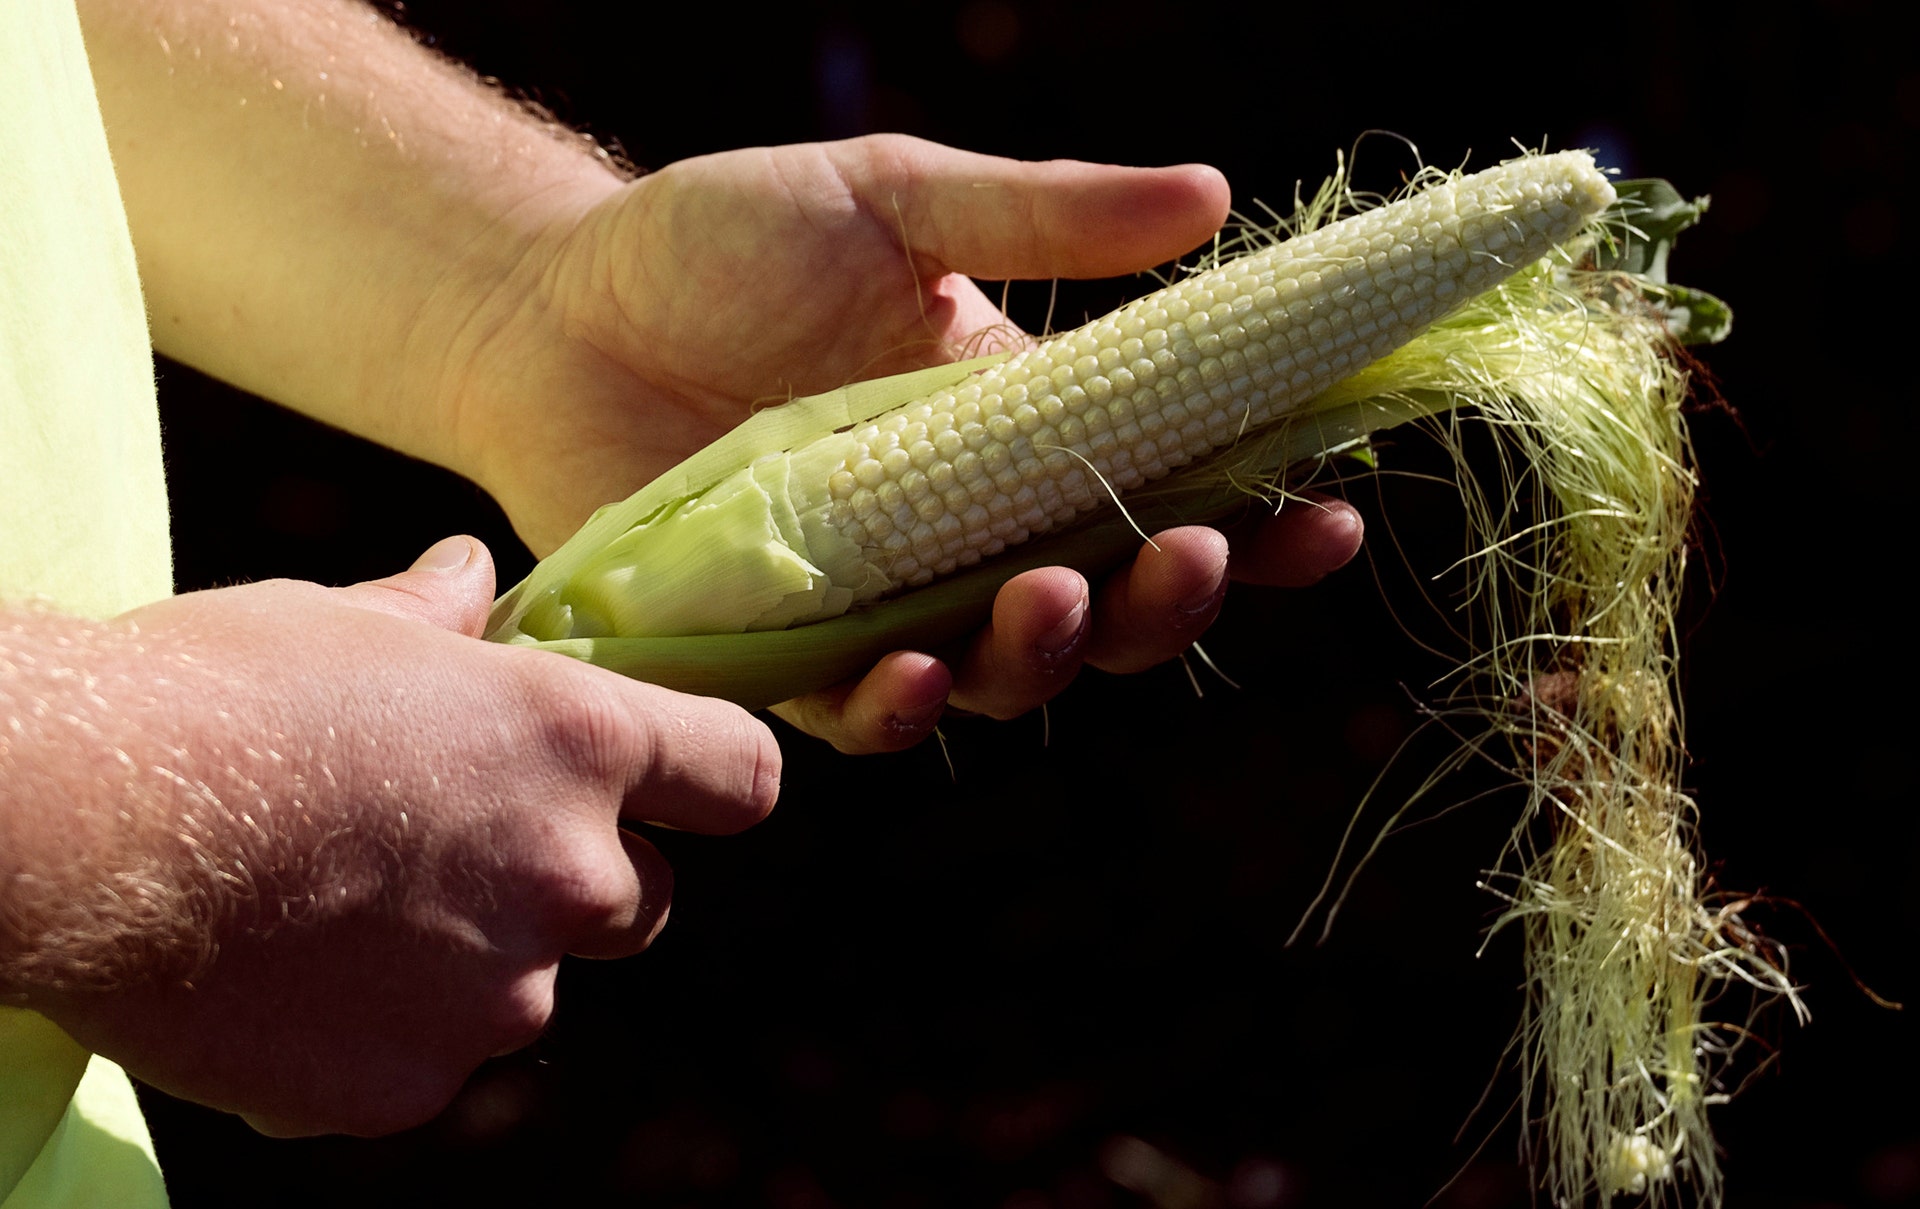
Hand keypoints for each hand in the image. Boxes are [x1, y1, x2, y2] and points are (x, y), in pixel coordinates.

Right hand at [12, 537, 777, 1135]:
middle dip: (578, 881)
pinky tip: (291, 978)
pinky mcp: (408, 1085)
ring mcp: (494, 995)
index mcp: (576, 745)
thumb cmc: (214, 696)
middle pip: (645, 901)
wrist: (75, 823)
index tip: (691, 787)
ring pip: (531, 988)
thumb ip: (441, 620)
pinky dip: (382, 1031)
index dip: (718, 781)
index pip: (740, 775)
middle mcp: (567, 877)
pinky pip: (429, 1061)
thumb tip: (472, 581)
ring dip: (475, 960)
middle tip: (464, 851)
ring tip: (346, 914)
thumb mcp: (345, 625)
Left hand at [444, 135, 1361, 749]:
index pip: (1165, 486)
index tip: (1332, 515)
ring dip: (1049, 655)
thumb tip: (1211, 198)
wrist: (547, 305)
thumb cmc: (718, 242)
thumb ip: (1040, 214)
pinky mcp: (782, 655)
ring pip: (1002, 671)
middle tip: (1189, 556)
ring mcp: (880, 600)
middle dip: (1166, 600)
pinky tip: (913, 676)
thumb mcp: (890, 196)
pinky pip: (861, 710)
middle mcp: (965, 532)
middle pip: (1106, 604)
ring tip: (1055, 601)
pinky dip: (899, 707)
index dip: (1257, 518)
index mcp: (1016, 431)